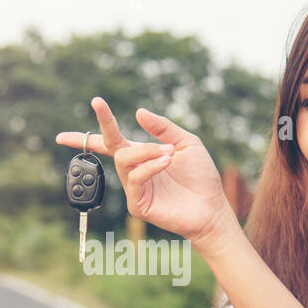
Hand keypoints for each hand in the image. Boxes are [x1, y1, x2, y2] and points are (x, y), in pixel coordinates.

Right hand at [56, 96, 236, 249]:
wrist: (212, 206)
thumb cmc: (200, 177)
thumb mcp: (186, 143)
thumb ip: (163, 127)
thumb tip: (139, 112)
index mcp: (143, 156)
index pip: (115, 139)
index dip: (103, 123)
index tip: (96, 101)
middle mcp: (135, 171)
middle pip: (112, 146)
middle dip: (106, 125)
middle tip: (99, 102)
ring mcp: (135, 188)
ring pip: (124, 160)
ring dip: (147, 151)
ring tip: (169, 153)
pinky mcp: (138, 204)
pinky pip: (135, 179)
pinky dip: (150, 167)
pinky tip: (166, 163)